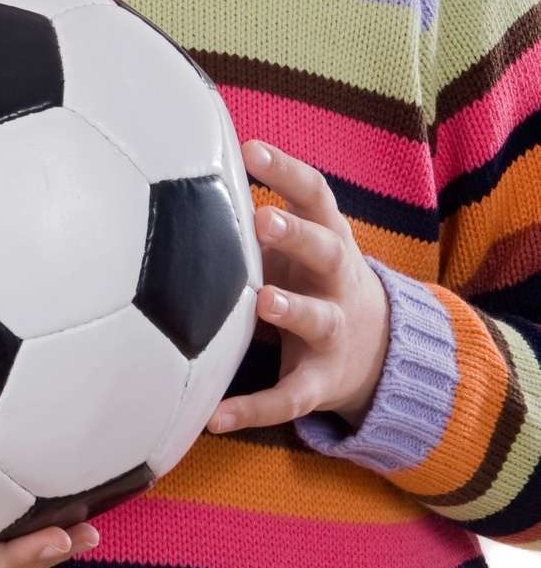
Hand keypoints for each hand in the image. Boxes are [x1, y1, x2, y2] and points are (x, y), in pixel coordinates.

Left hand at [206, 140, 390, 434]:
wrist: (379, 351)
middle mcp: (337, 281)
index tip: (250, 148)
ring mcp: (334, 332)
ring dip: (292, 310)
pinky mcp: (320, 382)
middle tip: (264, 218)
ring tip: (262, 302)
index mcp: (330, 237)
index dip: (285, 171)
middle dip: (297, 235)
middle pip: (326, 251)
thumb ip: (257, 212)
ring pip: (318, 320)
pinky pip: (288, 397)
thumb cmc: (314, 277)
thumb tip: (188, 166)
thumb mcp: (302, 240)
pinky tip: (213, 418)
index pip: (314, 194)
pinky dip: (252, 409)